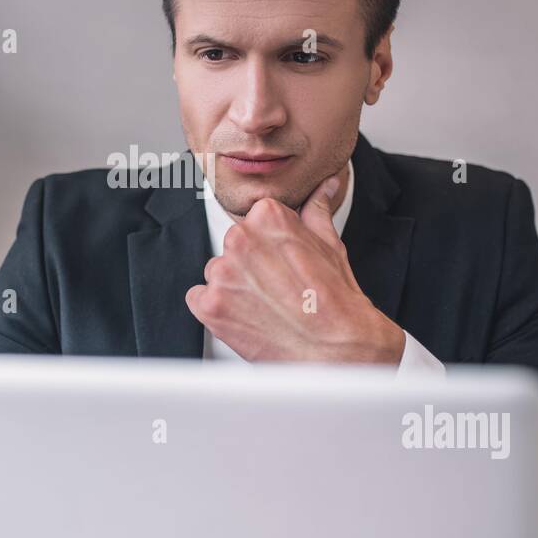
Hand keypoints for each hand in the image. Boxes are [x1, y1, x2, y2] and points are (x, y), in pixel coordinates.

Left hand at [185, 167, 406, 363]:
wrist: (337, 348)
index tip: (282, 261)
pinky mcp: (209, 305)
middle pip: (234, 246)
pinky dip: (217, 308)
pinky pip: (199, 298)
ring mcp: (222, 273)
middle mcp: (240, 239)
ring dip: (235, 287)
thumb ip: (316, 211)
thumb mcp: (330, 244)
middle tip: (278, 286)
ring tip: (267, 305)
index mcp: (267, 217)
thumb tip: (323, 188)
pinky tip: (246, 316)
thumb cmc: (337, 300)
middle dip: (252, 265)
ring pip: (218, 272)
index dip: (270, 244)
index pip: (254, 219)